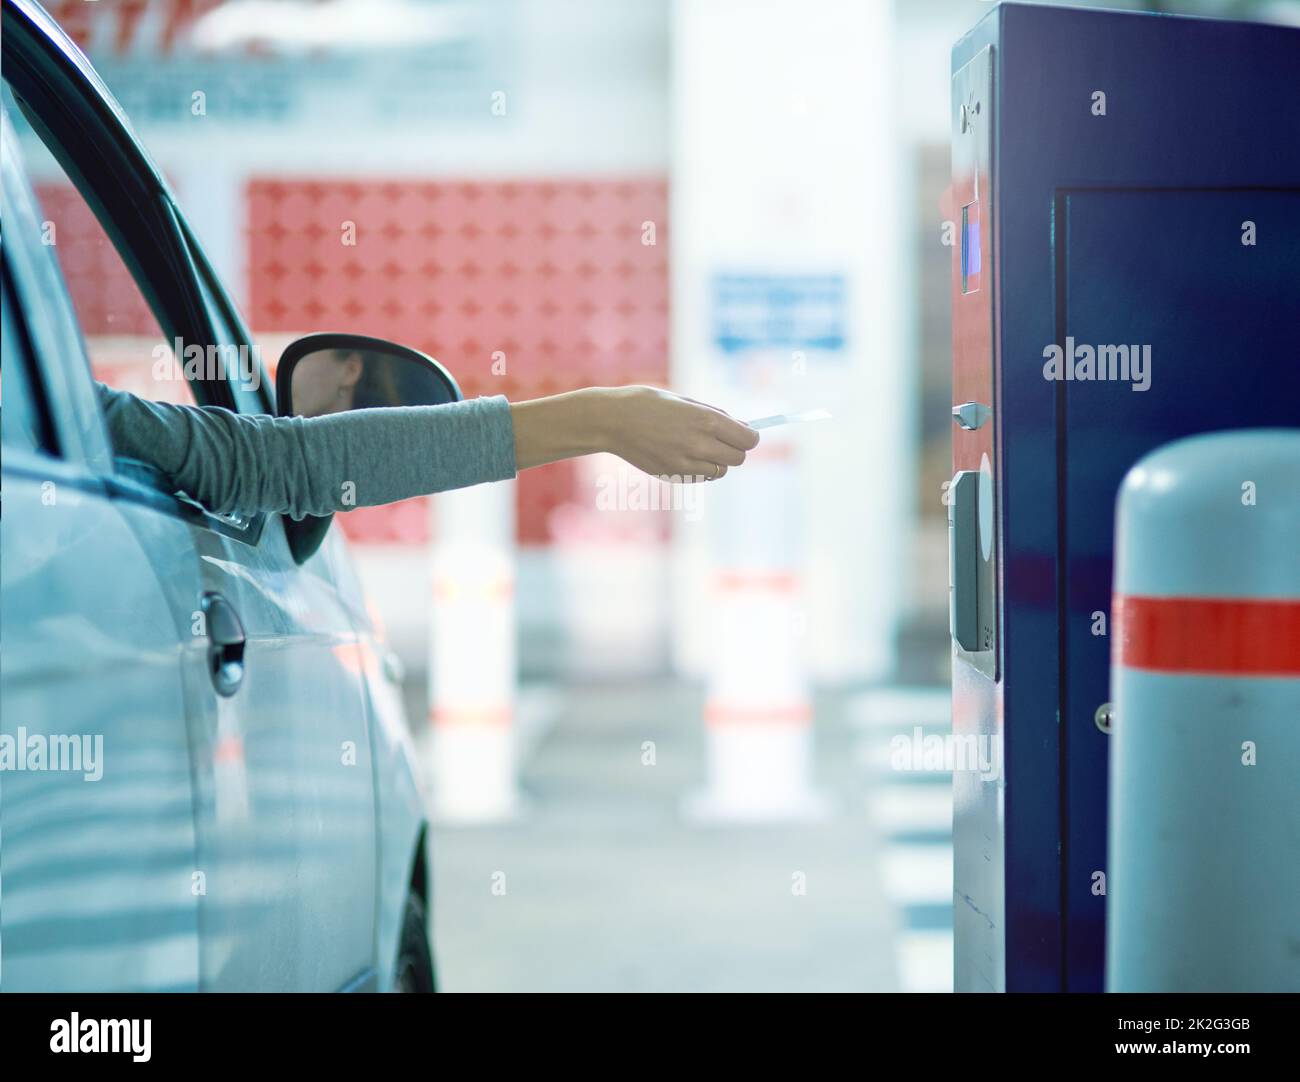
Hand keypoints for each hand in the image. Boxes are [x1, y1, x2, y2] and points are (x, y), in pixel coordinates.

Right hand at [601, 385, 759, 481]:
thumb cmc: (648, 403)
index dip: (750, 437)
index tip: (745, 433)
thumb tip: (741, 426)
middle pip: (738, 458)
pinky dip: (702, 469)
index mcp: (705, 419)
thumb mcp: (684, 400)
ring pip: (721, 471)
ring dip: (718, 460)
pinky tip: (686, 454)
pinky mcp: (674, 474)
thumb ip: (714, 414)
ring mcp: (686, 462)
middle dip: (736, 449)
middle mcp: (699, 443)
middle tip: (724, 439)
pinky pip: (702, 476)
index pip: (748, 439)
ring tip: (701, 446)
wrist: (612, 421)